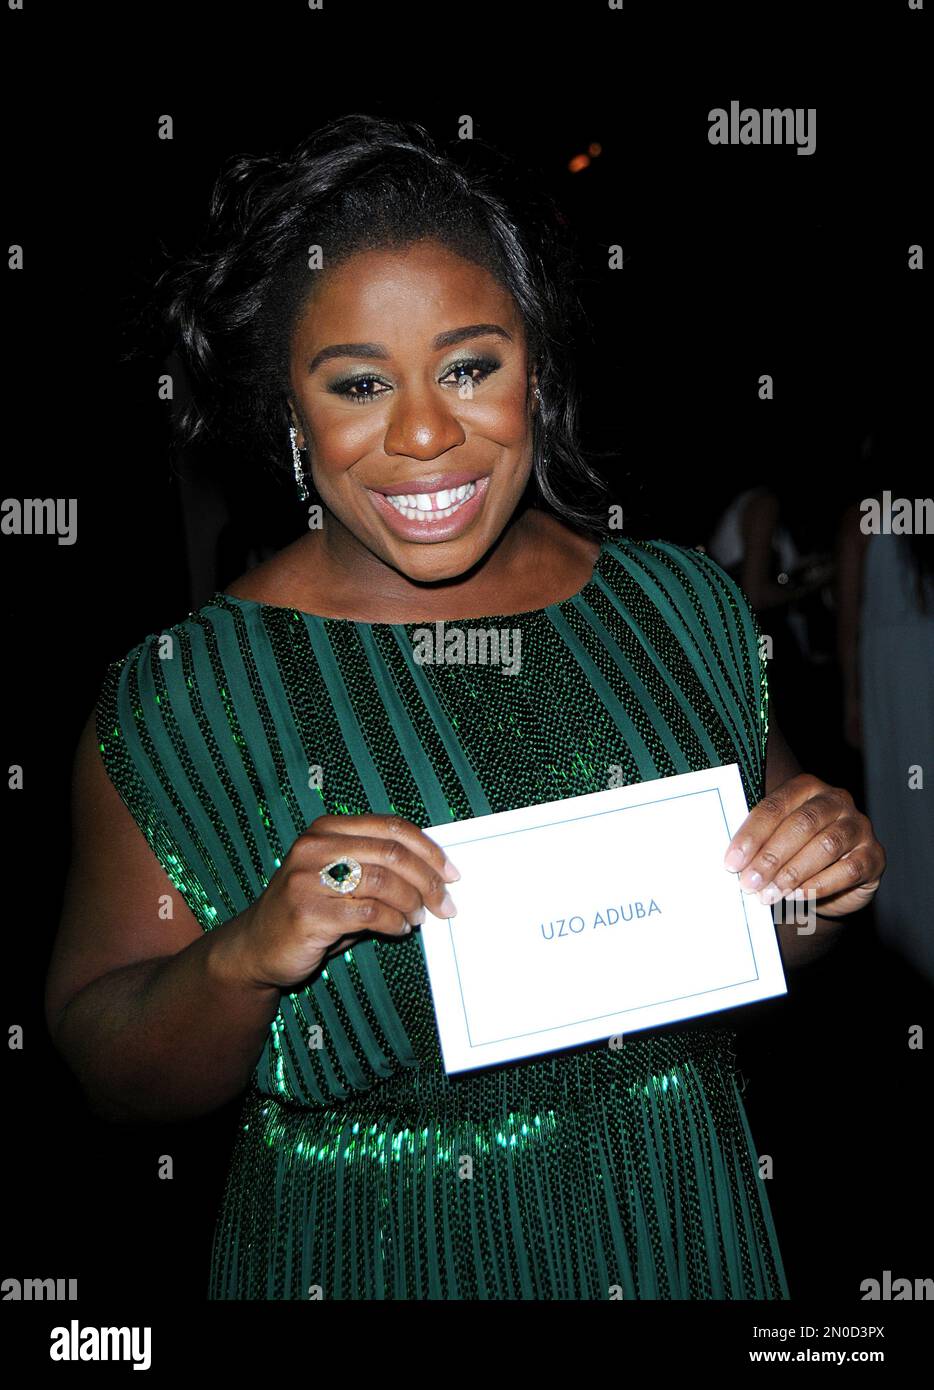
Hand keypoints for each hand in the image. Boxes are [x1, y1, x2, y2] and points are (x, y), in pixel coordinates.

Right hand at [228, 813, 460, 990]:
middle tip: (445, 903)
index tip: (451, 872)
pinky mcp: (308, 914)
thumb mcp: (340, 878)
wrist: (255, 947)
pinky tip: (398, 929)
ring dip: (411, 902)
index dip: (427, 849)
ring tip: (418, 918)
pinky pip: (368, 913)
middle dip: (428, 880)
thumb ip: (377, 867)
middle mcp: (314, 848)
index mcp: (326, 830)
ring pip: (382, 882)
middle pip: (391, 853)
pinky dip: (393, 922)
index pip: (390, 827)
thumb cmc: (309, 910)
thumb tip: (433, 872)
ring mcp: (307, 880)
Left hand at [723, 773, 884, 918]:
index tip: (732, 862)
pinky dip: (818, 885)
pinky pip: (848, 870)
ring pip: (826, 846)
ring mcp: (859, 826)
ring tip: (769, 894)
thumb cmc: (798, 853)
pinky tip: (797, 896)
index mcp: (807, 788)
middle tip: (749, 882)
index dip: (752, 835)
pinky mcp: (874, 855)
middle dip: (771, 856)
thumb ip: (760, 842)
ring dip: (792, 873)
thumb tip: (733, 861)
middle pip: (802, 824)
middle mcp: (836, 800)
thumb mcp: (778, 840)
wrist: (837, 882)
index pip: (775, 806)